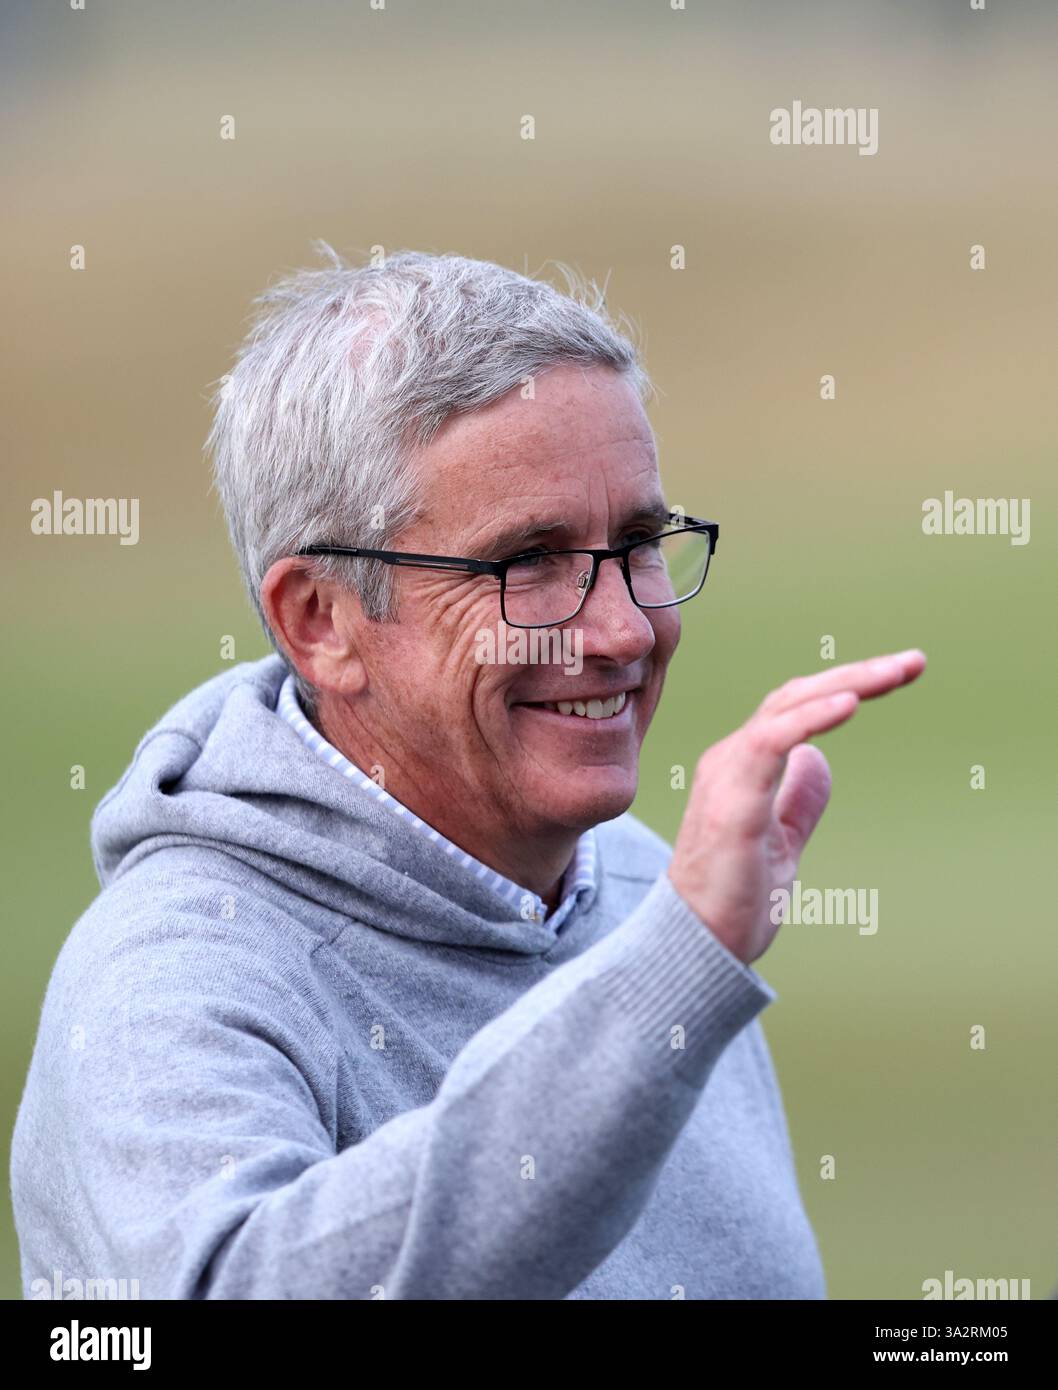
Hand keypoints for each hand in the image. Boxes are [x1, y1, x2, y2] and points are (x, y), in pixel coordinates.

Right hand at [667, 649, 926, 964]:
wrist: (698, 948)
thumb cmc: (734, 900)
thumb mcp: (784, 843)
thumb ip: (799, 800)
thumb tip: (820, 758)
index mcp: (743, 767)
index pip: (795, 708)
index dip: (845, 685)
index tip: (900, 674)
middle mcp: (731, 760)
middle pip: (795, 697)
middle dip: (857, 674)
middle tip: (913, 663)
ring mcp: (727, 776)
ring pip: (786, 708)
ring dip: (845, 684)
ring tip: (895, 673)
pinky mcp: (732, 801)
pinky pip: (770, 742)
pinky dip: (811, 718)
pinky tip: (850, 703)